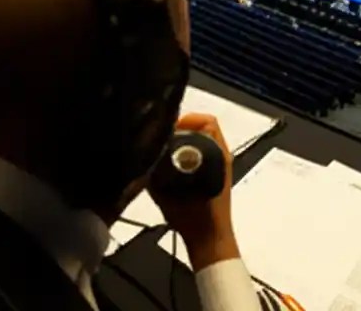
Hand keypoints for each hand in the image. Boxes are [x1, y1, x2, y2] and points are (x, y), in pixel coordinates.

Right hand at [149, 113, 239, 270]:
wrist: (207, 240)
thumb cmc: (192, 218)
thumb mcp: (166, 192)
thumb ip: (153, 171)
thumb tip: (140, 155)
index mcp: (217, 155)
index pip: (206, 121)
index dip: (185, 120)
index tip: (167, 129)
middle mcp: (221, 156)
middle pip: (202, 127)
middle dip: (179, 129)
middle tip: (159, 138)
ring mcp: (219, 166)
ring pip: (200, 141)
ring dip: (181, 142)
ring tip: (161, 150)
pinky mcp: (214, 175)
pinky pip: (200, 154)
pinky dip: (184, 153)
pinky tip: (167, 165)